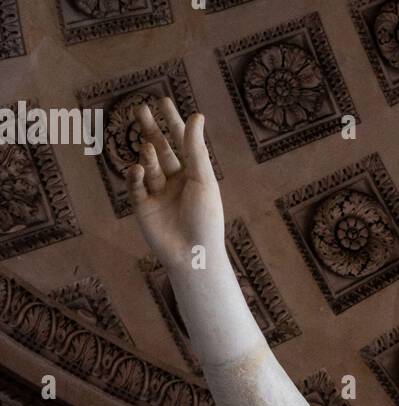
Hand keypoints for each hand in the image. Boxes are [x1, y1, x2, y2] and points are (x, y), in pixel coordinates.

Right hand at [125, 98, 224, 272]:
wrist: (194, 254)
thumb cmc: (205, 218)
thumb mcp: (202, 179)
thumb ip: (196, 148)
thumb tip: (196, 115)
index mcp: (192, 174)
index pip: (180, 143)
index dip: (172, 122)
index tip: (163, 100)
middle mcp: (174, 181)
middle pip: (159, 149)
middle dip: (150, 129)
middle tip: (140, 108)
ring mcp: (157, 193)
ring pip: (147, 165)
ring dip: (147, 155)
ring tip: (148, 148)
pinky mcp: (142, 206)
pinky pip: (135, 185)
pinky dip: (135, 175)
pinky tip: (138, 169)